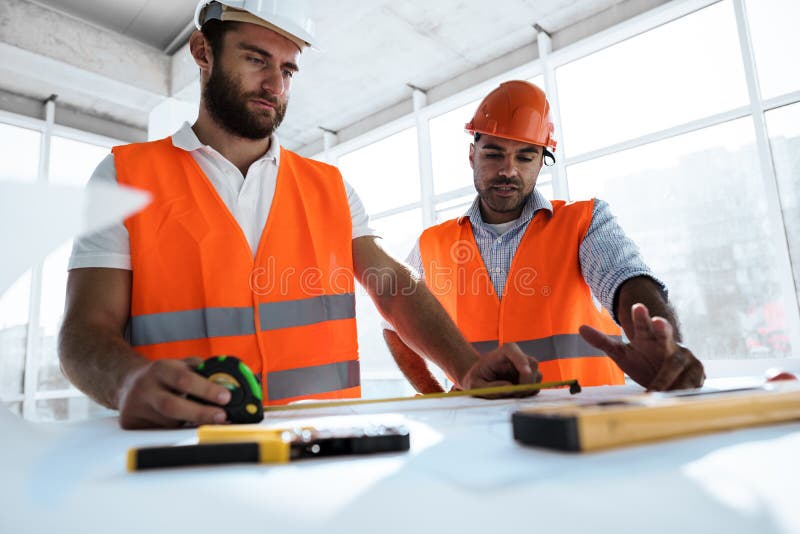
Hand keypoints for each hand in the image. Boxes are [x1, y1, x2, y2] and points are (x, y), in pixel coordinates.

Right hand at [117, 357, 231, 428]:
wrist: (127, 382)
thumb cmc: (164, 375)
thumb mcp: (181, 365)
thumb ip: (204, 371)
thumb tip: (232, 382)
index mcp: (160, 369)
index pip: (184, 379)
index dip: (206, 389)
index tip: (227, 397)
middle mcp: (145, 388)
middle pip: (172, 406)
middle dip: (201, 413)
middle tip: (223, 417)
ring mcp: (135, 407)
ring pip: (168, 423)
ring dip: (190, 424)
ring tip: (208, 420)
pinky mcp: (130, 424)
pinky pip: (159, 432)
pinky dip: (176, 432)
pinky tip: (186, 427)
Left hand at [460, 343, 541, 397]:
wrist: (479, 378)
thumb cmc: (476, 379)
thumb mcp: (475, 386)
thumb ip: (490, 388)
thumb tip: (510, 388)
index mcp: (502, 352)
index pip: (513, 350)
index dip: (522, 361)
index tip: (525, 373)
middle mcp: (516, 355)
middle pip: (532, 364)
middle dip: (527, 381)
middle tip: (515, 394)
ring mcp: (525, 365)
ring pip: (537, 375)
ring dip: (528, 388)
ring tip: (513, 395)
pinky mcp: (529, 375)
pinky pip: (536, 384)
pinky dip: (529, 392)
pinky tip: (517, 394)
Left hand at [579, 303, 704, 390]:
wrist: (666, 378)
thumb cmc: (642, 361)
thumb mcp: (620, 354)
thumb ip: (603, 341)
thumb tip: (580, 327)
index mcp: (649, 336)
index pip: (643, 324)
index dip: (640, 316)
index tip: (636, 306)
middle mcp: (668, 343)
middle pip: (665, 334)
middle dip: (662, 327)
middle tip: (657, 321)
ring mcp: (685, 357)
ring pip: (676, 362)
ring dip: (667, 374)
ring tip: (655, 389)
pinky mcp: (697, 372)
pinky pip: (690, 381)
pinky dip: (682, 388)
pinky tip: (677, 395)